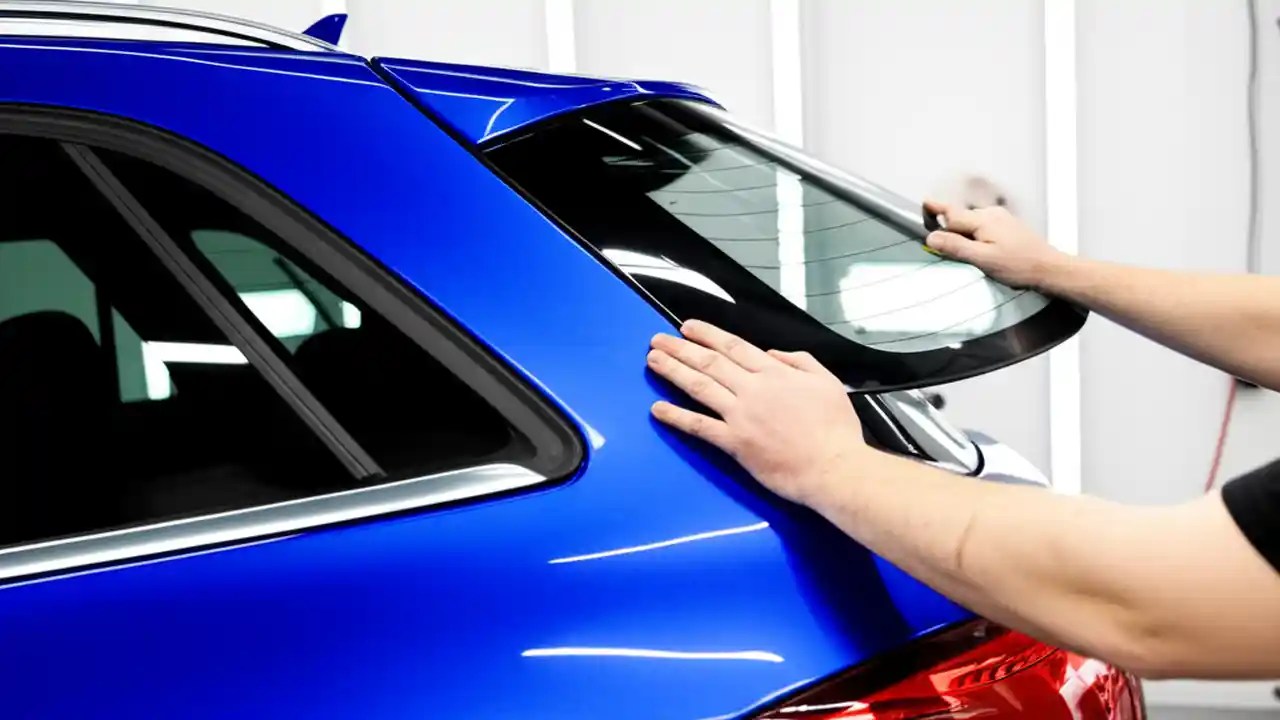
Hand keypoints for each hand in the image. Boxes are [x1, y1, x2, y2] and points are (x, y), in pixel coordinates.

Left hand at [646, 320, 868, 506]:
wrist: (834, 468)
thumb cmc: (836, 430)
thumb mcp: (827, 382)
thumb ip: (799, 361)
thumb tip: (773, 353)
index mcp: (775, 373)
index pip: (734, 346)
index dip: (707, 334)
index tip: (688, 327)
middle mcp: (753, 389)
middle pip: (710, 362)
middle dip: (680, 348)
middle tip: (657, 340)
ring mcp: (741, 416)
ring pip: (700, 387)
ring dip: (673, 371)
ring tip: (653, 360)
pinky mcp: (735, 443)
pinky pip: (700, 426)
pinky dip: (677, 416)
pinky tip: (658, 408)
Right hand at [923, 199, 1068, 289]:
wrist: (1049, 268)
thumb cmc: (1017, 266)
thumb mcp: (983, 259)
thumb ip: (956, 247)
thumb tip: (931, 238)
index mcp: (983, 220)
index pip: (950, 214)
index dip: (935, 211)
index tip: (923, 204)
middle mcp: (991, 214)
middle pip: (960, 217)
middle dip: (948, 228)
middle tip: (939, 245)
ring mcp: (1001, 218)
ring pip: (971, 222)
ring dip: (962, 233)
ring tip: (962, 253)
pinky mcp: (1008, 226)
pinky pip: (983, 226)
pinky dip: (974, 235)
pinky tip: (979, 251)